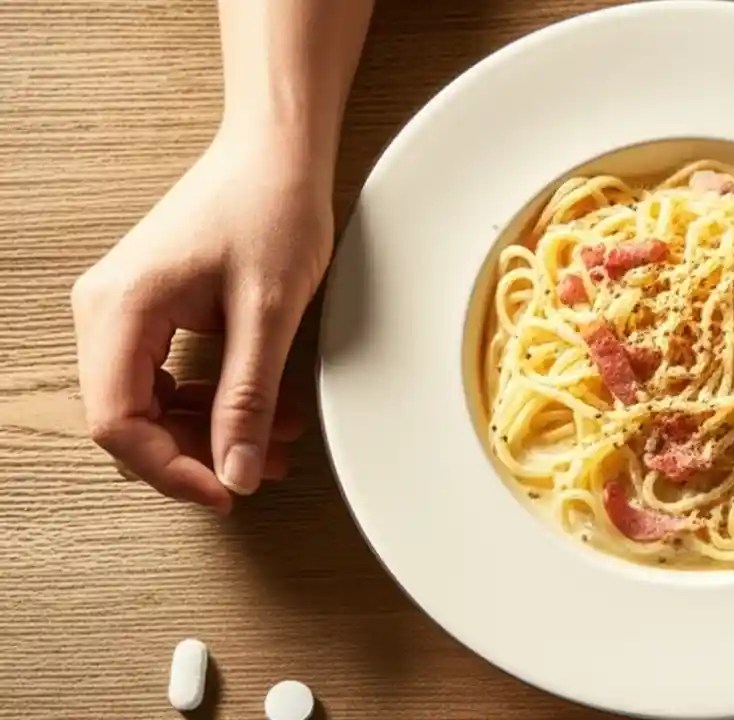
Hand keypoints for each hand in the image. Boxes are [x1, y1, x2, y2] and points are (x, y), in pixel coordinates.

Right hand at [72, 130, 330, 512]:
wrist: (276, 152)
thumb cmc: (271, 208)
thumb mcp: (268, 314)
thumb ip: (248, 397)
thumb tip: (237, 473)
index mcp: (119, 309)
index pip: (116, 422)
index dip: (169, 470)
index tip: (227, 491)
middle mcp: (105, 311)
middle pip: (126, 419)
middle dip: (194, 453)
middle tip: (260, 468)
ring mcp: (124, 310)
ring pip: (147, 404)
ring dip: (208, 431)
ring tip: (276, 438)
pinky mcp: (151, 309)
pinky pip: (164, 378)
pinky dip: (210, 402)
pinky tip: (262, 409)